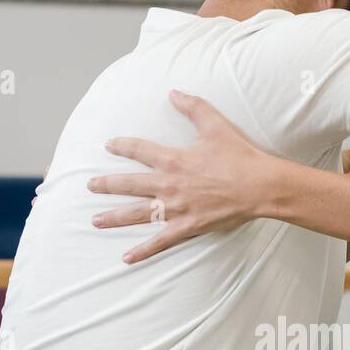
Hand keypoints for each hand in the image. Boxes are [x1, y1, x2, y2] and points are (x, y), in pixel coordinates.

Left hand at [89, 90, 278, 263]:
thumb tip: (173, 92)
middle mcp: (169, 184)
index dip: (122, 146)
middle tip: (89, 185)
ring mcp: (176, 208)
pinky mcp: (187, 226)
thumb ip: (193, 107)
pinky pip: (160, 241)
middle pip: (129, 184)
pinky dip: (143, 250)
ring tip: (95, 220)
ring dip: (114, 217)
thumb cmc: (239, 156)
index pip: (139, 150)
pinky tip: (126, 258)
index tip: (109, 145)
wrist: (259, 186)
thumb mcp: (215, 126)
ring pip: (137, 213)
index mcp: (173, 160)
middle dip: (107, 184)